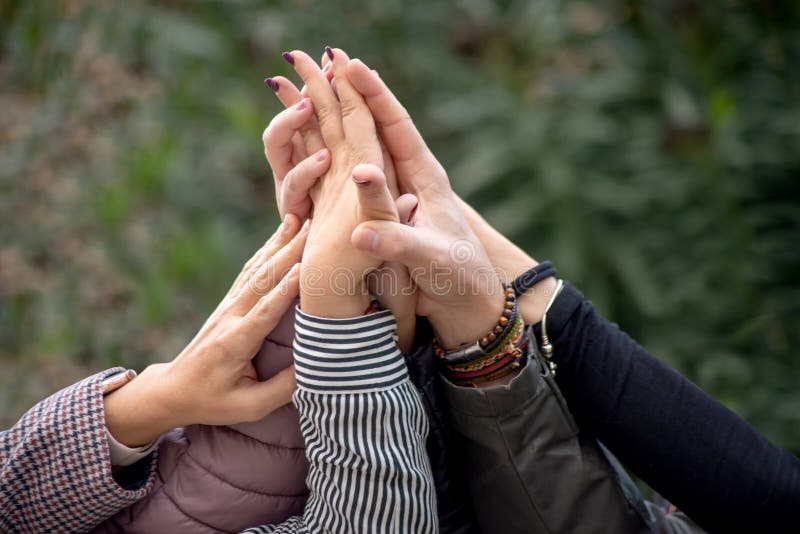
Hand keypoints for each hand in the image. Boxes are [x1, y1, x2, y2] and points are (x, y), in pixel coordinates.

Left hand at [104, 216, 306, 445]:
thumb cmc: (214, 402)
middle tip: (315, 227)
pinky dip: (268, 249)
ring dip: (279, 242)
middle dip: (290, 251)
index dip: (287, 289)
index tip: (308, 266)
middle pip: (263, 279)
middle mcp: (230, 317)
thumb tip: (316, 365)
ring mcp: (227, 306)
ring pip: (256, 268)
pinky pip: (250, 271)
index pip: (265, 310)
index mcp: (235, 343)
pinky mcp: (229, 302)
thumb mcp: (249, 407)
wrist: (173, 389)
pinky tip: (281, 232)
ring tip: (300, 217)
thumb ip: (282, 388)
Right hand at [338, 57, 503, 347]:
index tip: (349, 65)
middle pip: (376, 127)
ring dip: (337, 123)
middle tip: (323, 62)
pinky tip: (312, 150)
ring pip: (361, 149)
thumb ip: (395, 240)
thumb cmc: (459, 279)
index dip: (374, 94)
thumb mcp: (429, 258)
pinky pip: (353, 179)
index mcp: (426, 178)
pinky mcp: (384, 215)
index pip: (397, 126)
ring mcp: (395, 196)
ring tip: (309, 97)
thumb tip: (358, 229)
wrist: (469, 306)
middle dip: (351, 95)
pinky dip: (332, 159)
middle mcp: (409, 180)